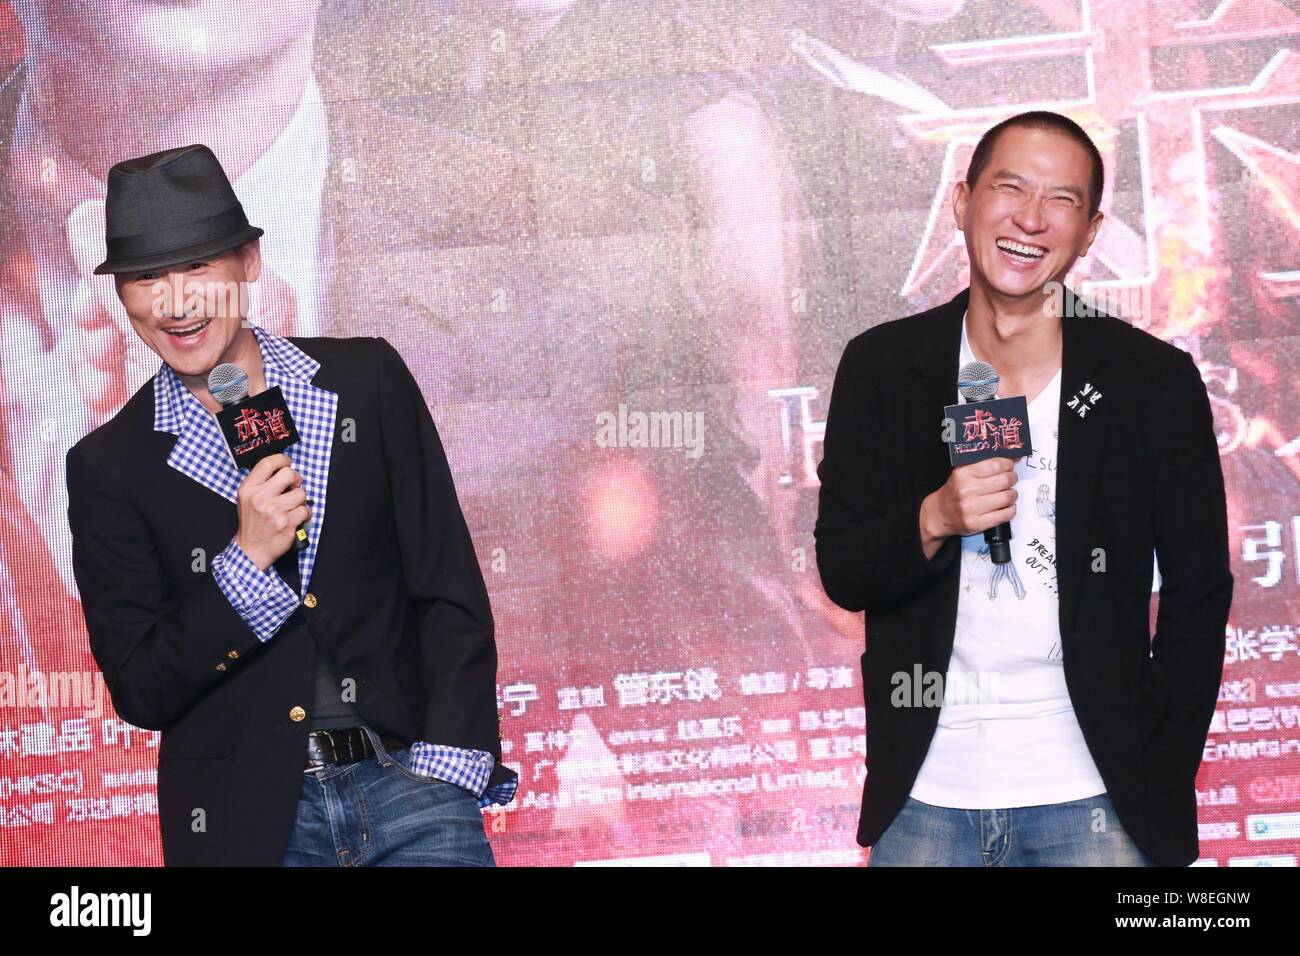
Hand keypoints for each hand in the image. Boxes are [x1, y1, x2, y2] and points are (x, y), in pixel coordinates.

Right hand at [232, 454, 310, 569]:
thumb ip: (260, 483)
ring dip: (300, 500)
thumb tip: (281, 469)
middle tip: (294, 486)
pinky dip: (305, 514)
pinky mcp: (287, 523)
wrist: (251, 550)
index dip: (282, 459)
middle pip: (289, 474)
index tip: (287, 463)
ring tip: (292, 507)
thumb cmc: (251, 524)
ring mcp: (274, 511)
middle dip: (296, 479)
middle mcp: (260, 498)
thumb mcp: (246, 500)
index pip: (267, 463)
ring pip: (301, 493)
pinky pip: (305, 510)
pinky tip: (297, 518)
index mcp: (248, 489)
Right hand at [919, 456, 1017, 558]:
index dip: (1008, 464)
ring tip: (1007, 493)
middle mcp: (966, 491)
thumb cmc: (953, 493)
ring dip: (1012, 494)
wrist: (940, 514)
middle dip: (1011, 478)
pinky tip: (1005, 506)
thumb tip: (1007, 460)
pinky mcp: (978, 523)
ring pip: (1007, 497)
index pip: (995, 465)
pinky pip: (1005, 514)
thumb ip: (981, 465)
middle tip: (1010, 478)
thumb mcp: (961, 473)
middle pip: (1004, 480)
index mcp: (962, 475)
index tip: (1010, 464)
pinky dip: (1010, 509)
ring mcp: (972, 509)